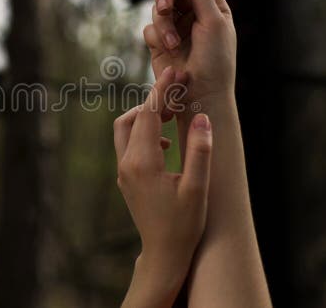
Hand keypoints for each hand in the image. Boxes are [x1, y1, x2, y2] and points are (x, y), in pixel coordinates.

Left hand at [114, 66, 212, 306]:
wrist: (163, 254)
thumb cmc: (184, 225)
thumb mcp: (198, 188)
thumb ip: (200, 151)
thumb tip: (202, 118)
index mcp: (143, 163)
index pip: (149, 114)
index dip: (162, 90)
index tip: (176, 71)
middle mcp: (127, 164)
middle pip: (133, 117)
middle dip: (154, 99)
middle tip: (179, 89)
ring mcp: (123, 171)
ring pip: (126, 128)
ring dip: (147, 116)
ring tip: (176, 114)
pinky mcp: (126, 177)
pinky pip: (129, 143)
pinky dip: (145, 131)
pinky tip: (168, 142)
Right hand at [143, 0, 235, 101]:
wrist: (200, 94)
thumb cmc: (215, 60)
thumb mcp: (213, 22)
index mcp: (213, 6)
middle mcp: (194, 15)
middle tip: (165, 8)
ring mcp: (177, 28)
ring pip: (158, 9)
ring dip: (163, 24)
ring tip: (171, 43)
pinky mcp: (160, 43)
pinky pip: (149, 28)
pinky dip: (156, 37)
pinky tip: (165, 50)